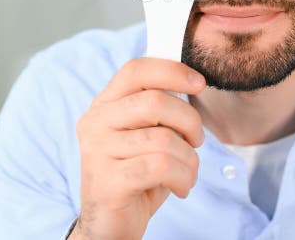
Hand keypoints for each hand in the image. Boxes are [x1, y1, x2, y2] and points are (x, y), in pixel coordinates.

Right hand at [70, 58, 206, 239]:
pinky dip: (182, 177)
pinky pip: (161, 167)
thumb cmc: (137, 174)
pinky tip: (181, 187)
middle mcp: (95, 122)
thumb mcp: (146, 135)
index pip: (136, 70)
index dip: (172, 71)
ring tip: (187, 171)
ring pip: (164, 139)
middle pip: (156, 102)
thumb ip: (158, 108)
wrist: (111, 225)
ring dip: (189, 158)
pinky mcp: (108, 181)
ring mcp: (98, 151)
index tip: (199, 84)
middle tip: (196, 140)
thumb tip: (191, 82)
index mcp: (104, 105)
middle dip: (190, 121)